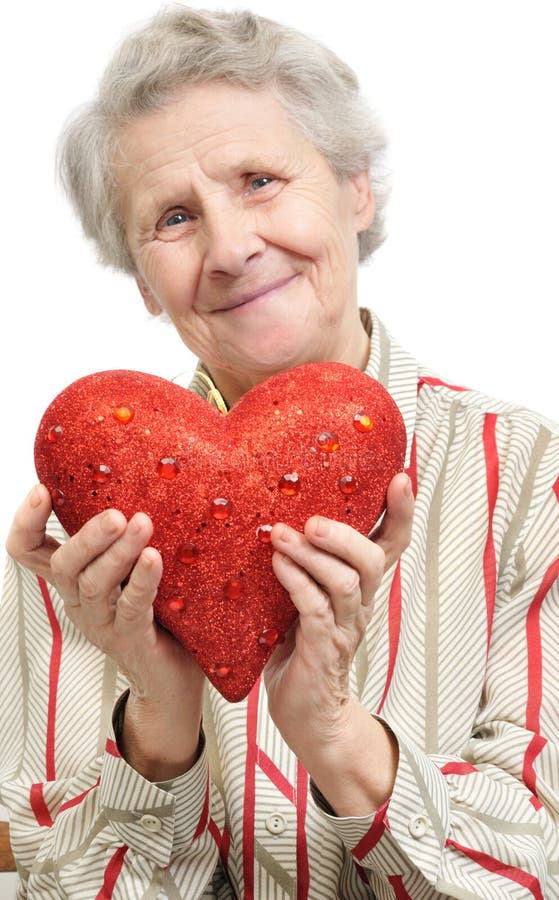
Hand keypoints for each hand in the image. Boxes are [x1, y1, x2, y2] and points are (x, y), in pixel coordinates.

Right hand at [6, 484, 204, 778]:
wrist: (169, 676)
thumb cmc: (153, 610)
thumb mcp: (128, 566)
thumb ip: (124, 534)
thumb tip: (144, 477)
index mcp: (73, 577)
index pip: (29, 550)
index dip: (26, 522)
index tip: (42, 489)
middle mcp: (80, 599)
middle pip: (63, 565)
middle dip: (86, 536)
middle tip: (114, 514)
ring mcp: (102, 622)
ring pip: (95, 585)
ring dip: (118, 553)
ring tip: (141, 524)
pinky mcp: (130, 639)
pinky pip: (130, 608)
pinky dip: (142, 581)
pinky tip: (153, 558)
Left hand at [263, 472, 412, 812]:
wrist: (306, 716)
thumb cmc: (300, 649)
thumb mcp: (304, 598)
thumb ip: (300, 564)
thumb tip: (275, 515)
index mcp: (359, 588)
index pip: (391, 545)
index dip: (400, 513)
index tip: (399, 477)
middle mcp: (360, 606)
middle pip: (372, 560)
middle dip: (344, 534)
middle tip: (314, 519)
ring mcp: (344, 630)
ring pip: (346, 583)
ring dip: (313, 555)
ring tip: (282, 535)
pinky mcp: (323, 651)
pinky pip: (316, 611)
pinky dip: (297, 583)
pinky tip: (278, 566)